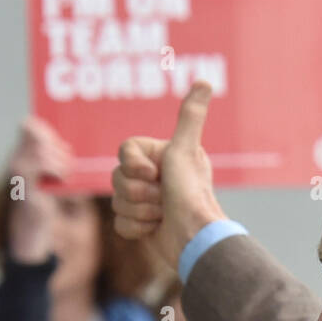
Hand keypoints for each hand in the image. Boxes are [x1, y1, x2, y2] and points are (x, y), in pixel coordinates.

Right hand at [7, 117, 72, 263]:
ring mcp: (18, 169)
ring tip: (66, 174)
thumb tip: (71, 147)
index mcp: (23, 151)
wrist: (36, 222)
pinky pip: (41, 164)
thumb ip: (57, 155)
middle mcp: (17, 157)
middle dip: (58, 147)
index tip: (62, 146)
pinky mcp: (24, 182)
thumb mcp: (54, 171)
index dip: (46, 130)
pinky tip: (63, 179)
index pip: (28, 125)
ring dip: (60, 160)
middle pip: (38, 136)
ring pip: (41, 150)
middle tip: (68, 162)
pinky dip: (56, 169)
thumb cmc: (49, 195)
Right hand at [112, 82, 225, 275]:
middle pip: (117, 178)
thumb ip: (190, 117)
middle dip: (139, 192)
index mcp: (161, 157)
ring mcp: (146, 202)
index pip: (124, 152)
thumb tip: (205, 80)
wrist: (194, 240)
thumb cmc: (191, 194)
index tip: (154, 174)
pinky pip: (119, 223)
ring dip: (141, 211)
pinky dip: (137, 229)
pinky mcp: (141, 226)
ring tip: (163, 215)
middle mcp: (153, 178)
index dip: (133, 164)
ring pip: (117, 201)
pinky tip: (156, 229)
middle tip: (163, 198)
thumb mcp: (187, 151)